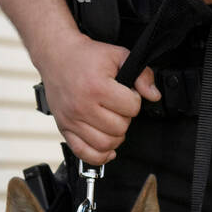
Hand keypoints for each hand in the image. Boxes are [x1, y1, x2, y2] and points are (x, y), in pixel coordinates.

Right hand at [37, 31, 160, 165]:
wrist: (57, 56)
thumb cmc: (86, 57)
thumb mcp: (118, 55)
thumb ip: (142, 74)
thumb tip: (154, 95)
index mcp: (97, 87)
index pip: (132, 108)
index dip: (134, 100)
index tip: (127, 94)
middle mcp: (82, 106)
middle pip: (119, 129)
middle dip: (125, 119)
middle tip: (117, 107)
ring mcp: (72, 120)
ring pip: (105, 144)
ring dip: (115, 137)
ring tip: (112, 122)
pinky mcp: (64, 129)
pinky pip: (85, 154)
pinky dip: (99, 155)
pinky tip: (106, 147)